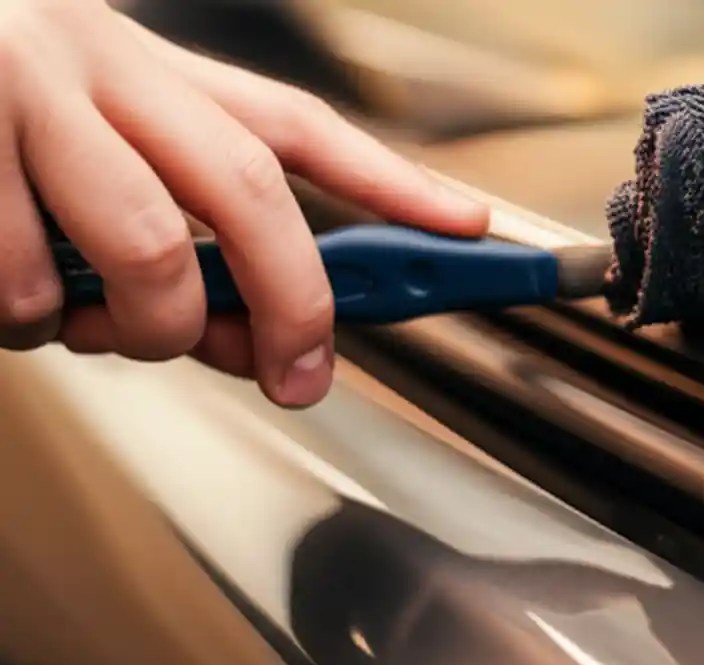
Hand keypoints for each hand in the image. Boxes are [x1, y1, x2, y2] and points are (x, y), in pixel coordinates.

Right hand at [0, 0, 488, 406]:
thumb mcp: (94, 149)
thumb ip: (178, 237)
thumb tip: (257, 340)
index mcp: (145, 68)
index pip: (299, 126)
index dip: (395, 180)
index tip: (471, 229)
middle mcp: (96, 65)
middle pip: (249, 191)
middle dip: (294, 300)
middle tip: (302, 374)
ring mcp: (19, 99)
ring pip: (142, 254)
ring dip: (135, 326)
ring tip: (82, 322)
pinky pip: (13, 283)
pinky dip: (17, 322)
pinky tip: (0, 294)